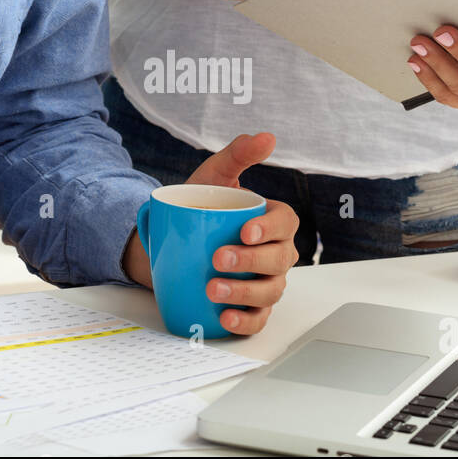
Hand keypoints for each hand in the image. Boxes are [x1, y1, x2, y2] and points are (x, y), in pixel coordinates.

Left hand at [123, 133, 299, 335]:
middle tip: (218, 259)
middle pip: (279, 261)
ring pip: (270, 292)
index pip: (286, 223)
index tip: (244, 231)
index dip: (270, 229)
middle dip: (251, 262)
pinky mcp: (250, 307)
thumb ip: (238, 154)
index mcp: (274, 222)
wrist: (171, 240)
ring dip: (244, 293)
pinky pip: (258, 320)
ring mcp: (265, 282)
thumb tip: (266, 137)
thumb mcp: (214, 176)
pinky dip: (245, 322)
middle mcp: (276, 253)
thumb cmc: (200, 206)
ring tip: (213, 289)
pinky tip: (226, 317)